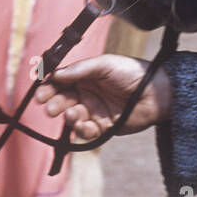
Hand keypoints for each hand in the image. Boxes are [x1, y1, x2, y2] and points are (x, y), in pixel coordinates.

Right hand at [34, 55, 170, 140]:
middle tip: (48, 108)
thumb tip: (55, 74)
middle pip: (63, 100)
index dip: (49, 88)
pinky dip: (82, 130)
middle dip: (54, 104)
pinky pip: (86, 131)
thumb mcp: (104, 64)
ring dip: (68, 117)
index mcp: (85, 76)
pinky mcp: (103, 127)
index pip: (61, 82)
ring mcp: (94, 110)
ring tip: (72, 114)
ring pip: (72, 117)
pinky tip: (86, 125)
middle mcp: (87, 93)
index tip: (39, 94)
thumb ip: (80, 69)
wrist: (156, 93)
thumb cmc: (132, 72)